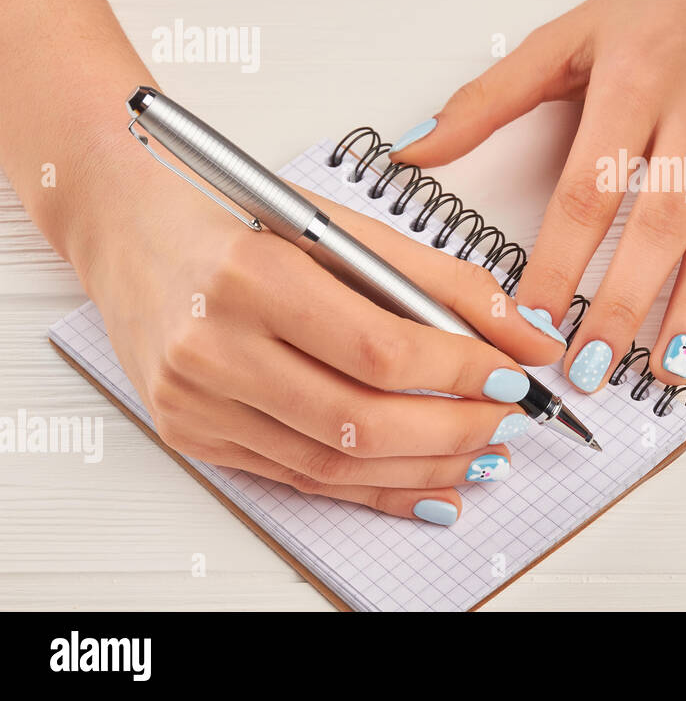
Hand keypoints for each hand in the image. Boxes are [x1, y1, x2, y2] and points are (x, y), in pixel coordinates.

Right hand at [74, 175, 565, 524]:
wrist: (131, 233)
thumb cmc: (244, 221)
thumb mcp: (346, 230)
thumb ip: (446, 282)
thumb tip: (530, 336)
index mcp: (253, 276)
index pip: (379, 349)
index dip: (458, 373)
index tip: (513, 376)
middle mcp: (213, 346)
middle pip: (358, 420)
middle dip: (453, 431)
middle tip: (510, 423)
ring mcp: (196, 401)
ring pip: (332, 463)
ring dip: (424, 469)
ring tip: (484, 455)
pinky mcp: (192, 435)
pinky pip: (298, 479)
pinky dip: (375, 490)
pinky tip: (430, 486)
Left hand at [391, 0, 685, 389]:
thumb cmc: (665, 2)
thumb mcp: (569, 37)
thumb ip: (489, 98)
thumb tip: (412, 150)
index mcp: (632, 81)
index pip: (588, 188)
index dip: (558, 261)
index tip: (531, 318)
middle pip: (658, 223)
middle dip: (624, 303)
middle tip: (591, 369)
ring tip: (665, 371)